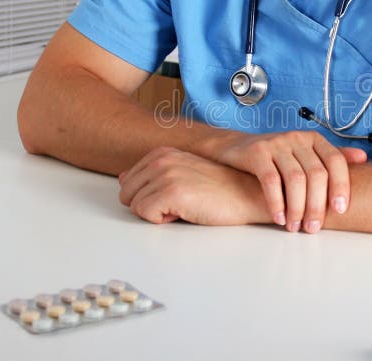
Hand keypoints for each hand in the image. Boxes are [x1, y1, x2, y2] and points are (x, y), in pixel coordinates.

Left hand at [118, 147, 269, 225]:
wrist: (249, 195)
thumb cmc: (220, 190)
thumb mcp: (182, 175)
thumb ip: (150, 175)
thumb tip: (122, 178)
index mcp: (162, 153)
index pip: (127, 182)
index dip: (150, 196)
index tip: (176, 195)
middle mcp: (161, 159)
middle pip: (126, 194)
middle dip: (149, 204)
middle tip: (180, 202)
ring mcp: (166, 174)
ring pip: (135, 206)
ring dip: (159, 213)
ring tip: (186, 205)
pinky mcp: (172, 191)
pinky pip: (146, 215)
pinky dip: (164, 220)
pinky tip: (188, 210)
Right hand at [204, 131, 366, 233]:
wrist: (235, 148)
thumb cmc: (276, 157)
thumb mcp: (305, 154)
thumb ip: (331, 157)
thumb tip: (363, 158)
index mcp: (314, 139)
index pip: (335, 161)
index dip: (341, 186)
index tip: (341, 210)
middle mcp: (297, 138)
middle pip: (316, 174)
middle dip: (317, 205)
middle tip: (314, 228)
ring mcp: (277, 144)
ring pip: (295, 179)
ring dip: (297, 207)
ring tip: (296, 227)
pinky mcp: (257, 153)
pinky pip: (271, 180)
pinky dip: (277, 202)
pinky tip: (279, 218)